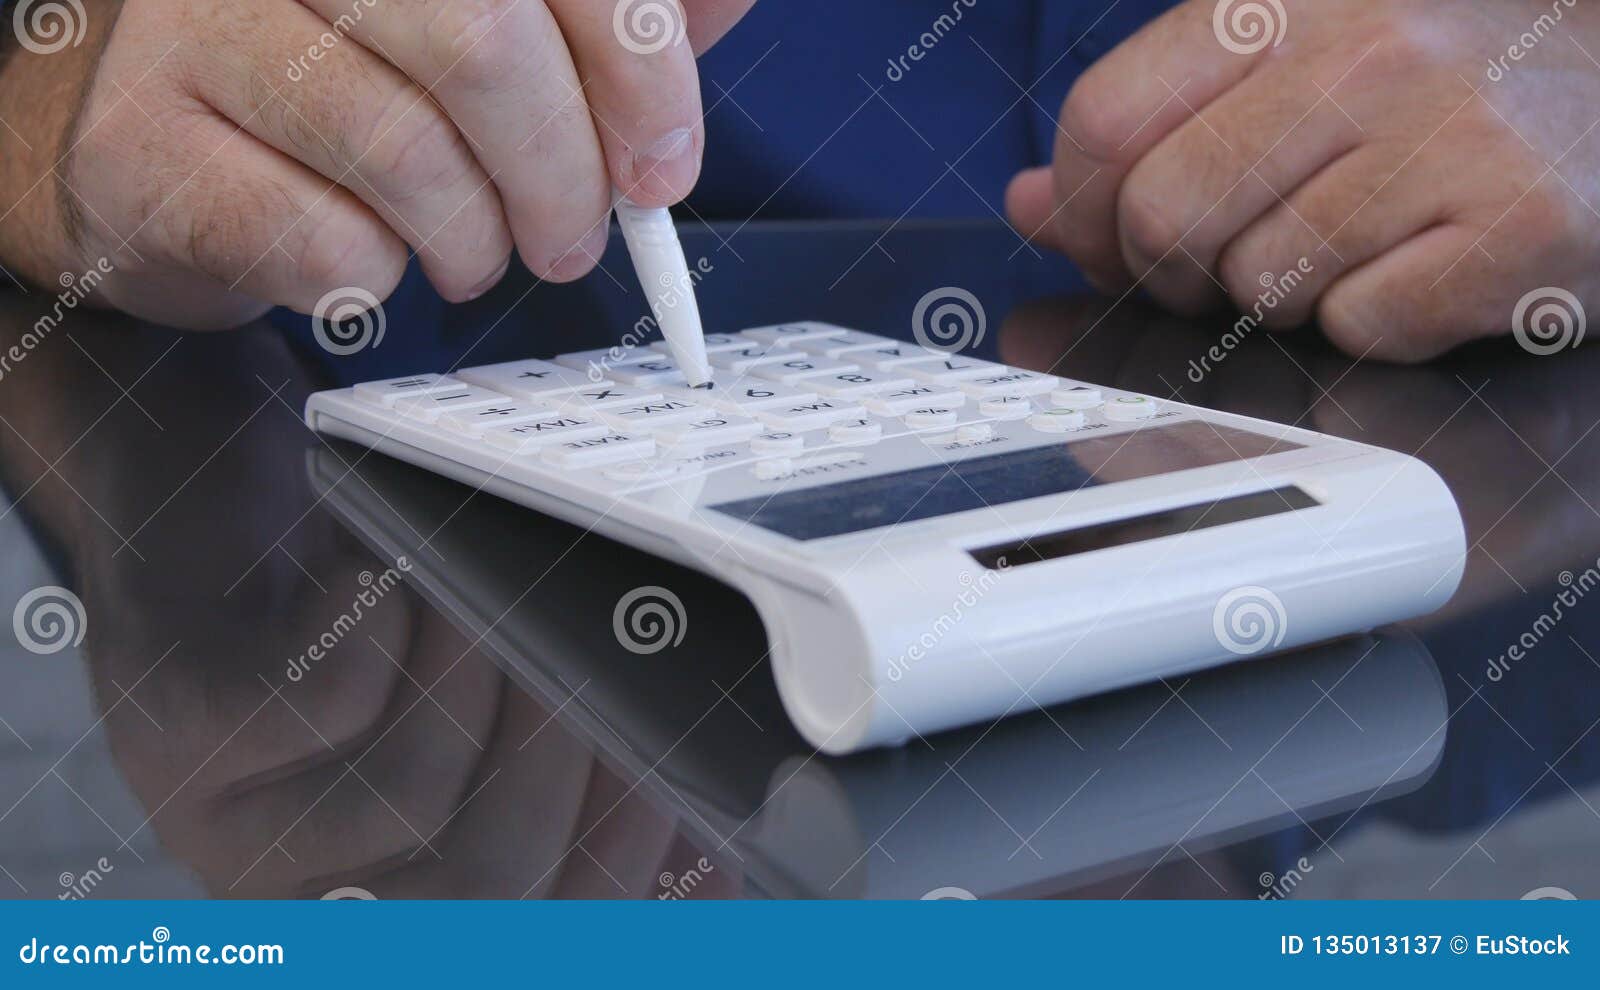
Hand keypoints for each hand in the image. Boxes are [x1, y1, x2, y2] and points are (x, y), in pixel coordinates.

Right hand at [0, 0, 751, 327]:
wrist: (161, 135)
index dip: (639, 73)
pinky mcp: (154, 141)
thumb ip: (602, 16)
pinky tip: (370, 256)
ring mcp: (207, 27)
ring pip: (409, 155)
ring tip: (468, 250)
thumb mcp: (489, 24)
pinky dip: (379, 279)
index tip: (661, 166)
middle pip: (486, 48)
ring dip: (472, 242)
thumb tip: (713, 8)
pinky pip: (326, 243)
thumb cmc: (347, 79)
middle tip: (573, 239)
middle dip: (563, 177)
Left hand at [1006, 0, 1599, 360]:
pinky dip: (1376, 325)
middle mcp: (1368, 51)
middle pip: (1163, 217)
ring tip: (1353, 241)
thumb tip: (1031, 205)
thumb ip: (1154, 126)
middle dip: (1173, 269)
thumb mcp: (1288, 62)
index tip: (1108, 236)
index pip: (1105, 121)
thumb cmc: (1442, 76)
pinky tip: (1422, 268)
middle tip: (1227, 261)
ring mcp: (1451, 137)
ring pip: (1258, 287)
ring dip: (1282, 296)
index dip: (1083, 209)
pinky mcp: (1519, 229)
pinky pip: (1362, 327)